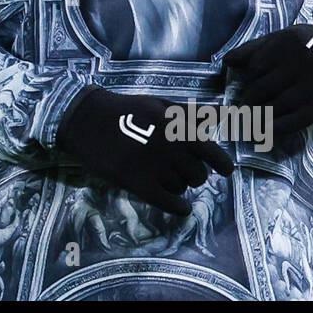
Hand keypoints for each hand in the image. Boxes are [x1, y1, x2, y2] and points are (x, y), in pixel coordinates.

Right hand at [56, 86, 233, 215]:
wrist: (87, 119)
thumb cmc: (126, 110)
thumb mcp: (161, 104)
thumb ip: (191, 113)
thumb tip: (222, 117)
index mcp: (177, 126)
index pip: (212, 152)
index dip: (222, 164)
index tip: (225, 170)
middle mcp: (170, 147)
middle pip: (198, 175)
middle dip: (193, 174)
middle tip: (180, 169)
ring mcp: (153, 166)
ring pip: (181, 188)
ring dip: (178, 186)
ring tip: (165, 178)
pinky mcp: (136, 183)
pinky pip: (168, 203)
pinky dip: (179, 208)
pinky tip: (181, 207)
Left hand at [223, 19, 312, 135]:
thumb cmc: (308, 44)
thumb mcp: (282, 38)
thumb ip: (254, 49)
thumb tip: (227, 61)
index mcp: (287, 42)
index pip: (255, 68)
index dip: (248, 81)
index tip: (244, 90)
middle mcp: (302, 60)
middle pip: (264, 88)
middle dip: (250, 101)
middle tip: (243, 110)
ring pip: (279, 105)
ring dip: (262, 116)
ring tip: (252, 121)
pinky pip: (300, 118)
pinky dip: (282, 126)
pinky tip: (270, 129)